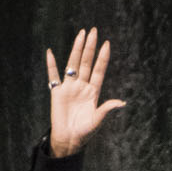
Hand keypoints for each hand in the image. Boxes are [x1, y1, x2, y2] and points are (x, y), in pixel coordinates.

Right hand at [46, 28, 126, 157]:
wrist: (68, 139)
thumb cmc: (85, 132)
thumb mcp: (97, 120)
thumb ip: (107, 109)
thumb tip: (121, 103)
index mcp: (93, 92)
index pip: (99, 70)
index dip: (102, 57)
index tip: (107, 43)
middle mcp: (82, 86)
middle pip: (86, 62)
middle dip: (90, 47)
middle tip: (93, 31)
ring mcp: (69, 88)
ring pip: (72, 64)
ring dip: (76, 49)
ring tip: (80, 34)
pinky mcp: (57, 92)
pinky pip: (53, 75)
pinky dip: (51, 64)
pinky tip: (49, 52)